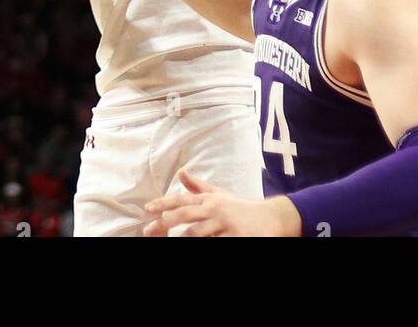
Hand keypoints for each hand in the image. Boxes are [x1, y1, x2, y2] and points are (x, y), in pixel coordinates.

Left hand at [144, 169, 299, 236]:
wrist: (270, 218)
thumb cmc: (239, 208)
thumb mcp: (218, 195)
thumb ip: (198, 187)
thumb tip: (180, 173)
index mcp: (208, 200)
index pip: (181, 199)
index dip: (163, 203)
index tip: (147, 208)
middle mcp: (214, 209)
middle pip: (185, 215)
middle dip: (164, 222)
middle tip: (147, 231)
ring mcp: (224, 224)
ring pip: (197, 232)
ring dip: (182, 237)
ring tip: (169, 242)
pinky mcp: (235, 237)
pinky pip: (216, 242)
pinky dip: (206, 244)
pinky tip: (195, 244)